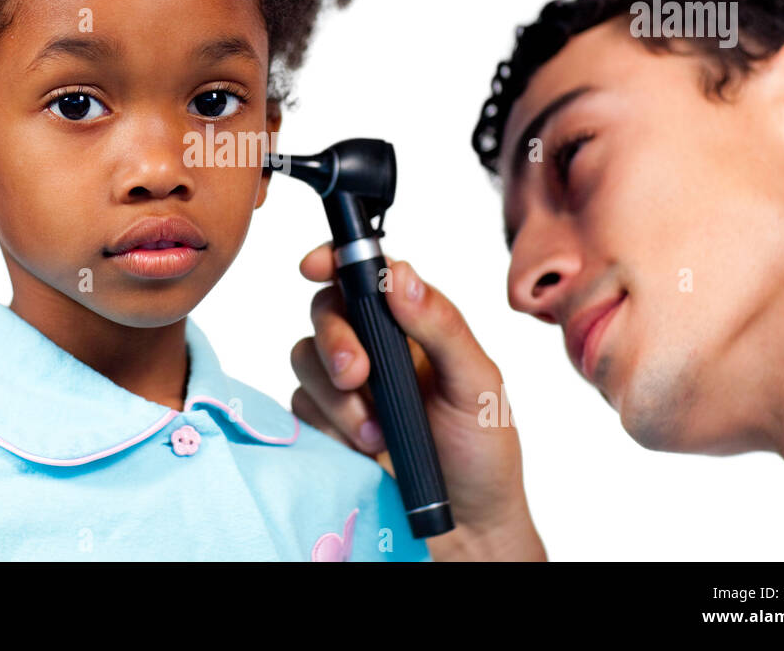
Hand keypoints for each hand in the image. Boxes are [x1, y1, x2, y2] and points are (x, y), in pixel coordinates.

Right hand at [290, 242, 546, 560]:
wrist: (465, 524)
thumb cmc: (482, 451)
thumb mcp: (477, 384)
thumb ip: (441, 326)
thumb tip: (400, 274)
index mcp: (412, 322)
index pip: (367, 272)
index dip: (335, 259)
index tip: (316, 265)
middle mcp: (375, 344)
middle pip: (325, 311)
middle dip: (334, 340)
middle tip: (358, 376)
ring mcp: (347, 384)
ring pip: (305, 357)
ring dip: (337, 396)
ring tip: (376, 434)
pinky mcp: (326, 422)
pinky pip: (301, 404)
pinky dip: (327, 424)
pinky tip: (363, 447)